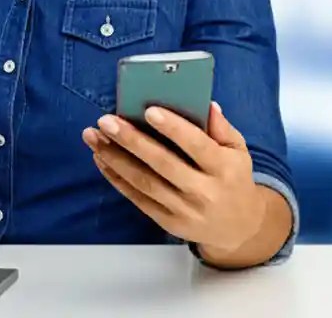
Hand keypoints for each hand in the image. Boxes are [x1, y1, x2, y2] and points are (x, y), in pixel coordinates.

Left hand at [82, 102, 264, 252]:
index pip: (197, 146)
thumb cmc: (232, 178)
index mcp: (225, 169)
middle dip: (131, 140)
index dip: (173, 128)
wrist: (239, 227)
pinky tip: (100, 158)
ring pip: (144, 181)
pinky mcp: (168, 222)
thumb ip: (222, 127)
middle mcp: (204, 192)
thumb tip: (205, 103)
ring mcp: (184, 210)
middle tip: (106, 121)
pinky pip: (137, 198)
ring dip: (114, 157)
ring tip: (93, 136)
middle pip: (163, 164)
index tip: (148, 110)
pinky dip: (115, 177)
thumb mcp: (238, 151)